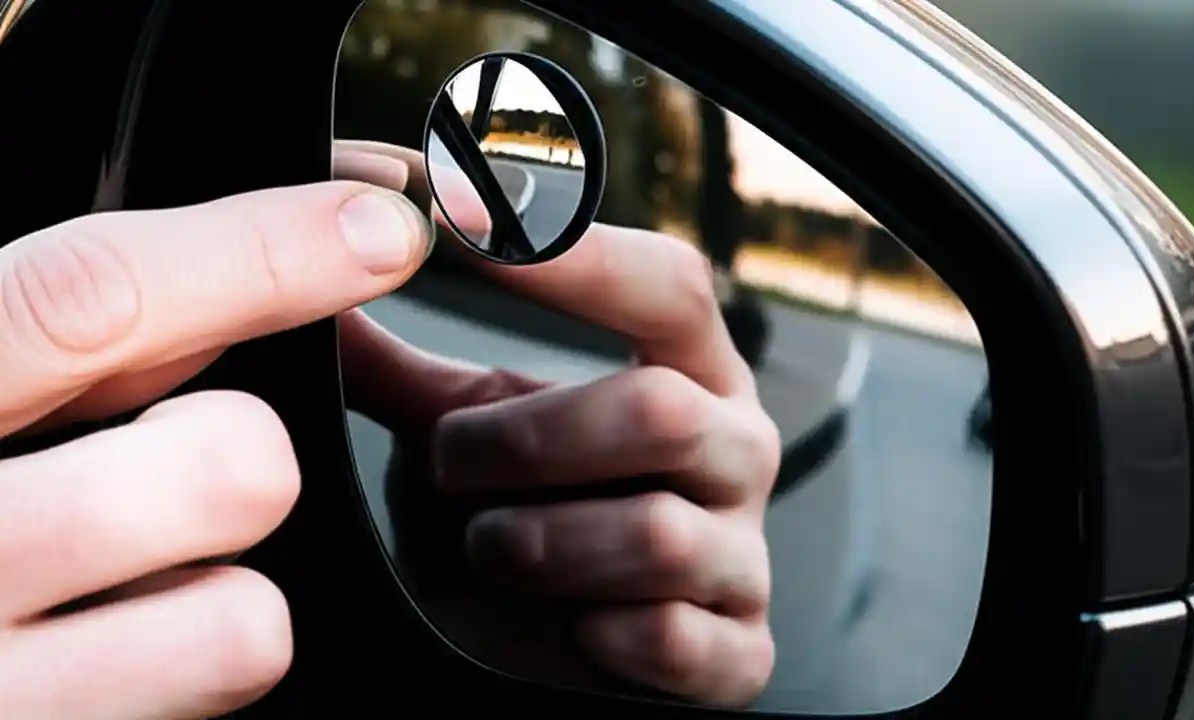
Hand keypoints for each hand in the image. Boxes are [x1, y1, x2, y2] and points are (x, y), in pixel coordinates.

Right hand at [0, 180, 431, 717]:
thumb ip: (70, 323)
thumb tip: (265, 266)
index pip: (91, 303)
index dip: (260, 252)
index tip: (372, 230)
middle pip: (228, 469)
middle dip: (238, 450)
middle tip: (165, 461)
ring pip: (248, 623)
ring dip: (221, 587)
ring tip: (129, 579)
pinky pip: (208, 705)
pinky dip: (186, 672)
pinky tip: (108, 650)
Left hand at [338, 141, 781, 707]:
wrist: (543, 646)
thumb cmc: (519, 508)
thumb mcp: (467, 428)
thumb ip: (403, 367)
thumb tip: (311, 289)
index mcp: (688, 368)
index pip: (667, 284)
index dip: (576, 258)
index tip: (462, 225)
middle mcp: (737, 448)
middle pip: (659, 410)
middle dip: (524, 441)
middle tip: (448, 462)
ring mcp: (744, 553)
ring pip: (656, 534)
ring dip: (536, 546)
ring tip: (490, 550)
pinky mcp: (738, 653)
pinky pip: (674, 641)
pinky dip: (594, 635)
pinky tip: (565, 625)